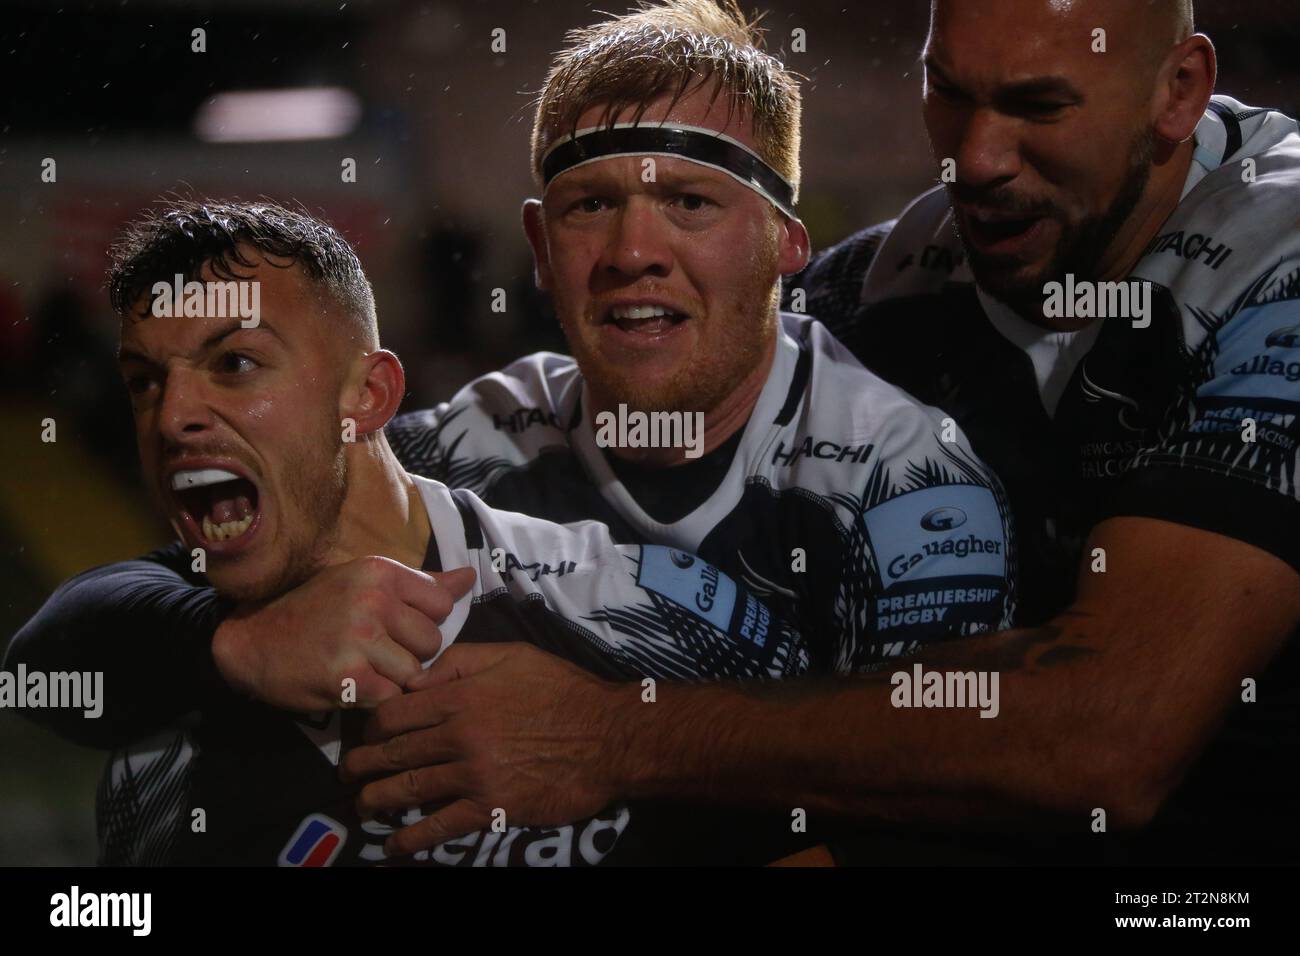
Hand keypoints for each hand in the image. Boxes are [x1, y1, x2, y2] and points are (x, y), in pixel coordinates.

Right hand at [212, 556, 475, 712]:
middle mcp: (373, 600)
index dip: (424, 622)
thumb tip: (470, 578)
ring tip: (365, 669)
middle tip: (377, 652)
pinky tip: (354, 686)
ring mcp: (359, 639)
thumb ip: (420, 585)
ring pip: (415, 673)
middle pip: (432, 642)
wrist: (250, 642)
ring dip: (395, 680)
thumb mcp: (364, 583)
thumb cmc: (314, 611)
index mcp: (380, 572)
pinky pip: (391, 697)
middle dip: (412, 654)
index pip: (442, 603)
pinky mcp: (347, 677)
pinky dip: (376, 699)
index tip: (397, 627)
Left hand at [340, 642, 623, 856]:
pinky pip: (439, 826)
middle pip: (393, 751)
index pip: (395, 711)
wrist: (607, 737)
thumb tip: (418, 672)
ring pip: (408, 788)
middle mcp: (458, 734)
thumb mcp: (513, 656)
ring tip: (362, 806)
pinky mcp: (490, 807)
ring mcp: (472, 773)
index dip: (372, 725)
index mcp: (460, 694)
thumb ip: (462, 660)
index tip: (366, 735)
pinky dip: (410, 839)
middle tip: (348, 774)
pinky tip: (393, 845)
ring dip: (376, 801)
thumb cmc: (563, 690)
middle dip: (362, 765)